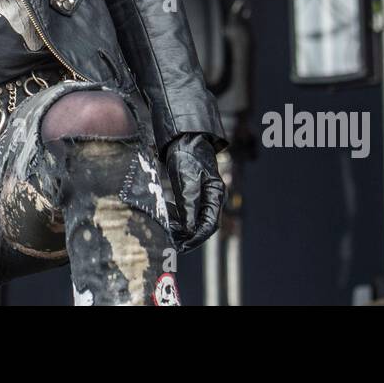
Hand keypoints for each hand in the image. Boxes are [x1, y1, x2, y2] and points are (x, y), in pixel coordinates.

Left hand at [163, 133, 224, 252]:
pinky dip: (179, 215)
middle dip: (188, 234)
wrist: (183, 136)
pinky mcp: (195, 190)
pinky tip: (168, 215)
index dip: (196, 238)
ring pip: (195, 218)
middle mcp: (213, 196)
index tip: (182, 246)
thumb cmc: (186, 155)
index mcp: (215, 194)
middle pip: (203, 223)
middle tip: (171, 241)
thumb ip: (188, 205)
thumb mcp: (185, 180)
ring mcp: (205, 193)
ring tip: (167, 229)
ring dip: (182, 226)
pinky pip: (189, 209)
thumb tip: (189, 230)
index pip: (209, 225)